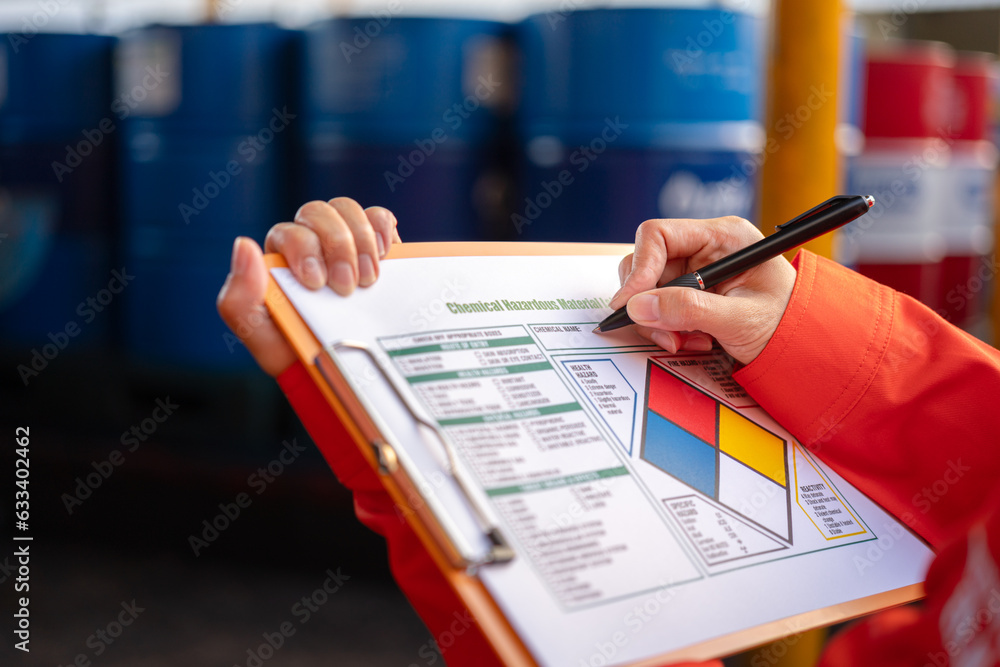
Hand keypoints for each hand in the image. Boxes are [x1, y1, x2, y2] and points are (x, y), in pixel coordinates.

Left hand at [217, 198, 401, 376]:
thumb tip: (244, 246)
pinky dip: (382, 229)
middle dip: (337, 246)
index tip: (317, 283)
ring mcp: (345, 240)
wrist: (335, 365)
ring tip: (368, 279)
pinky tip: (385, 255)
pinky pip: (379, 217)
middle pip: (319, 212)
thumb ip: (239, 296)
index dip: (305, 249)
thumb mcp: (257, 332)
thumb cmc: (292, 347)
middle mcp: (311, 240)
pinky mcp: (375, 245)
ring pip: (347, 209)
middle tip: (347, 286)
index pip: (289, 231)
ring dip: (361, 240)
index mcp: (280, 255)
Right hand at [609, 215, 796, 364]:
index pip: (659, 235)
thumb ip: (690, 310)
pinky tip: (691, 339)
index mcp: (723, 236)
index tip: (631, 303)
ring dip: (658, 321)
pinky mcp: (688, 292)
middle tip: (666, 334)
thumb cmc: (785, 325)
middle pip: (646, 263)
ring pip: (647, 289)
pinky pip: (657, 306)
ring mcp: (693, 270)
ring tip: (686, 340)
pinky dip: (665, 328)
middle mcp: (703, 247)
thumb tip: (639, 306)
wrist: (800, 346)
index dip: (640, 268)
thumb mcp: (740, 319)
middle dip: (649, 303)